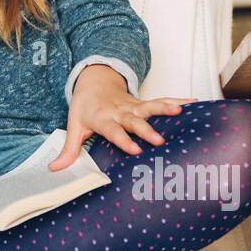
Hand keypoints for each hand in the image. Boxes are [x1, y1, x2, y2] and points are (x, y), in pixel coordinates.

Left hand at [48, 64, 197, 171]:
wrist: (93, 81)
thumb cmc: (85, 108)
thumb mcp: (74, 126)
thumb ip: (69, 150)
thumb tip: (55, 169)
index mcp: (102, 118)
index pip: (113, 131)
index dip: (123, 140)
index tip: (135, 150)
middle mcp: (120, 111)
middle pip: (134, 120)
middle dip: (146, 130)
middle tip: (159, 141)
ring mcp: (134, 105)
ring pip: (150, 106)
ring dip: (165, 108)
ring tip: (181, 110)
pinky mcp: (143, 103)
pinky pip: (162, 101)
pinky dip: (178, 100)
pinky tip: (194, 102)